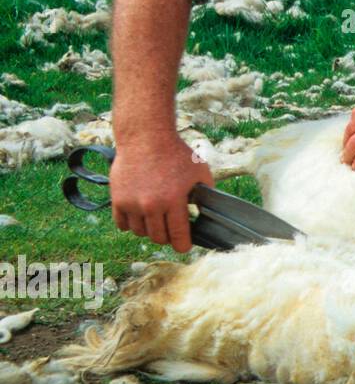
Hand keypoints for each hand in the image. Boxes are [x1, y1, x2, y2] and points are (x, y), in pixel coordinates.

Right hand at [111, 133, 213, 252]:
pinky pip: (122, 225)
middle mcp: (151, 206)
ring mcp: (132, 204)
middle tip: (172, 229)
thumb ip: (206, 195)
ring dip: (149, 229)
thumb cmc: (176, 154)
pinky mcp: (117, 199)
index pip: (178, 236)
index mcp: (173, 201)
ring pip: (140, 232)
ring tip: (156, 219)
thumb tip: (207, 213)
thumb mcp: (200, 173)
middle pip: (158, 237)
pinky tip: (140, 215)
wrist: (146, 138)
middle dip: (168, 236)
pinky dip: (131, 224)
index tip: (185, 246)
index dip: (183, 245)